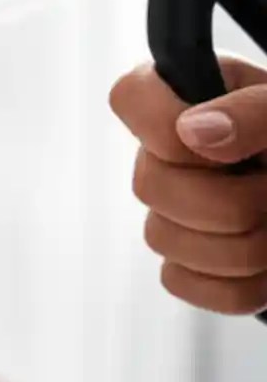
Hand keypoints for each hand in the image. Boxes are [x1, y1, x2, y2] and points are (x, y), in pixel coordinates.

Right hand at [111, 56, 266, 314]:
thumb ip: (252, 112)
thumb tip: (194, 132)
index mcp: (187, 98)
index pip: (129, 98)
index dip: (163, 126)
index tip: (219, 144)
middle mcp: (165, 153)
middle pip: (149, 186)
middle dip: (231, 200)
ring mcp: (168, 211)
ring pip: (165, 241)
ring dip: (244, 245)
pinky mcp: (182, 263)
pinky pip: (181, 282)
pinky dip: (236, 283)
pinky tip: (265, 264)